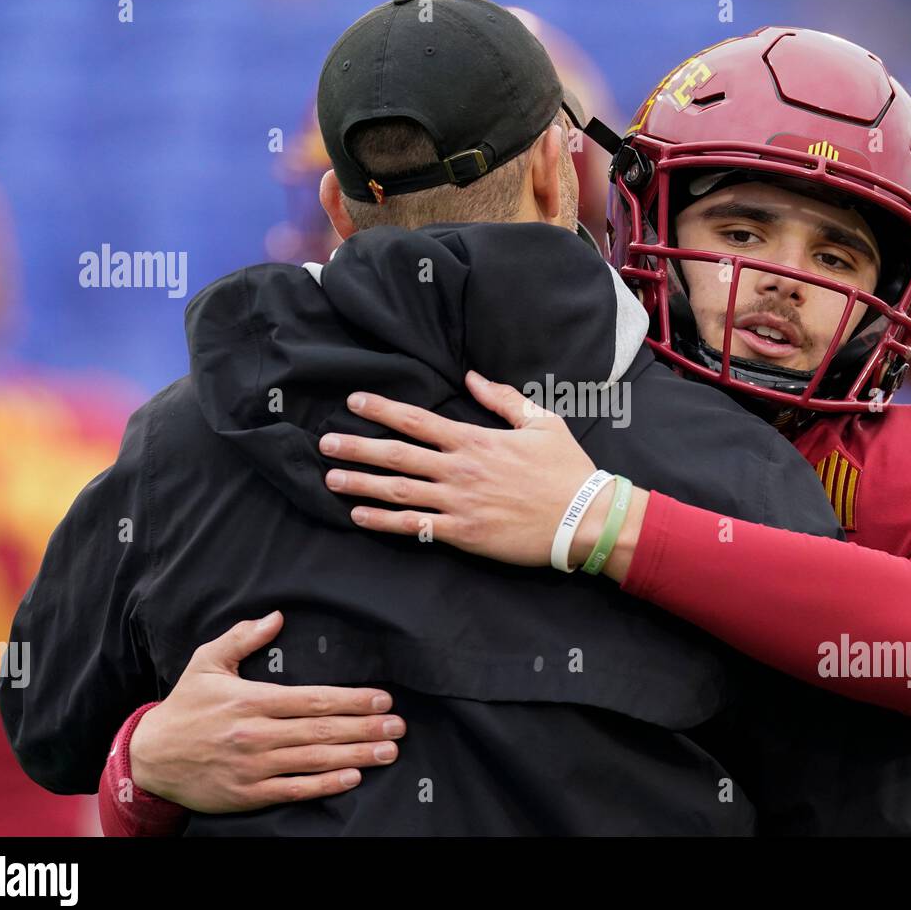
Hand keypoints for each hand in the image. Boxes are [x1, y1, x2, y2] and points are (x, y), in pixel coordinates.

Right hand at [130, 611, 404, 812]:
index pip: (313, 700)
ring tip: (388, 751)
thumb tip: (276, 616)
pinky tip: (352, 777)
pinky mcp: (248, 793)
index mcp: (252, 701)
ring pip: (314, 760)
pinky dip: (324, 785)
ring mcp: (253, 766)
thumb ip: (242, 638)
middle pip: (322, 731)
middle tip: (398, 726)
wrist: (150, 757)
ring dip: (356, 755)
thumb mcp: (206, 663)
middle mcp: (257, 734)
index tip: (383, 698)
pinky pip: (293, 789)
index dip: (352, 700)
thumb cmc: (184, 707)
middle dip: (365, 727)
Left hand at [319, 370, 647, 576]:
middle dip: (357, 447)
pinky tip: (359, 517)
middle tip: (326, 443)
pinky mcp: (463, 533)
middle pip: (396, 455)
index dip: (381, 409)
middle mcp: (459, 469)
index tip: (354, 401)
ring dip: (361, 484)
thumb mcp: (542, 422)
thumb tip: (471, 376)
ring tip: (331, 479)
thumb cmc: (566, 470)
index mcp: (475, 440)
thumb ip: (503, 398)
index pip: (417, 420)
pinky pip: (414, 526)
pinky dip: (384, 522)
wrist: (584, 518)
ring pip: (397, 491)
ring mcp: (458, 503)